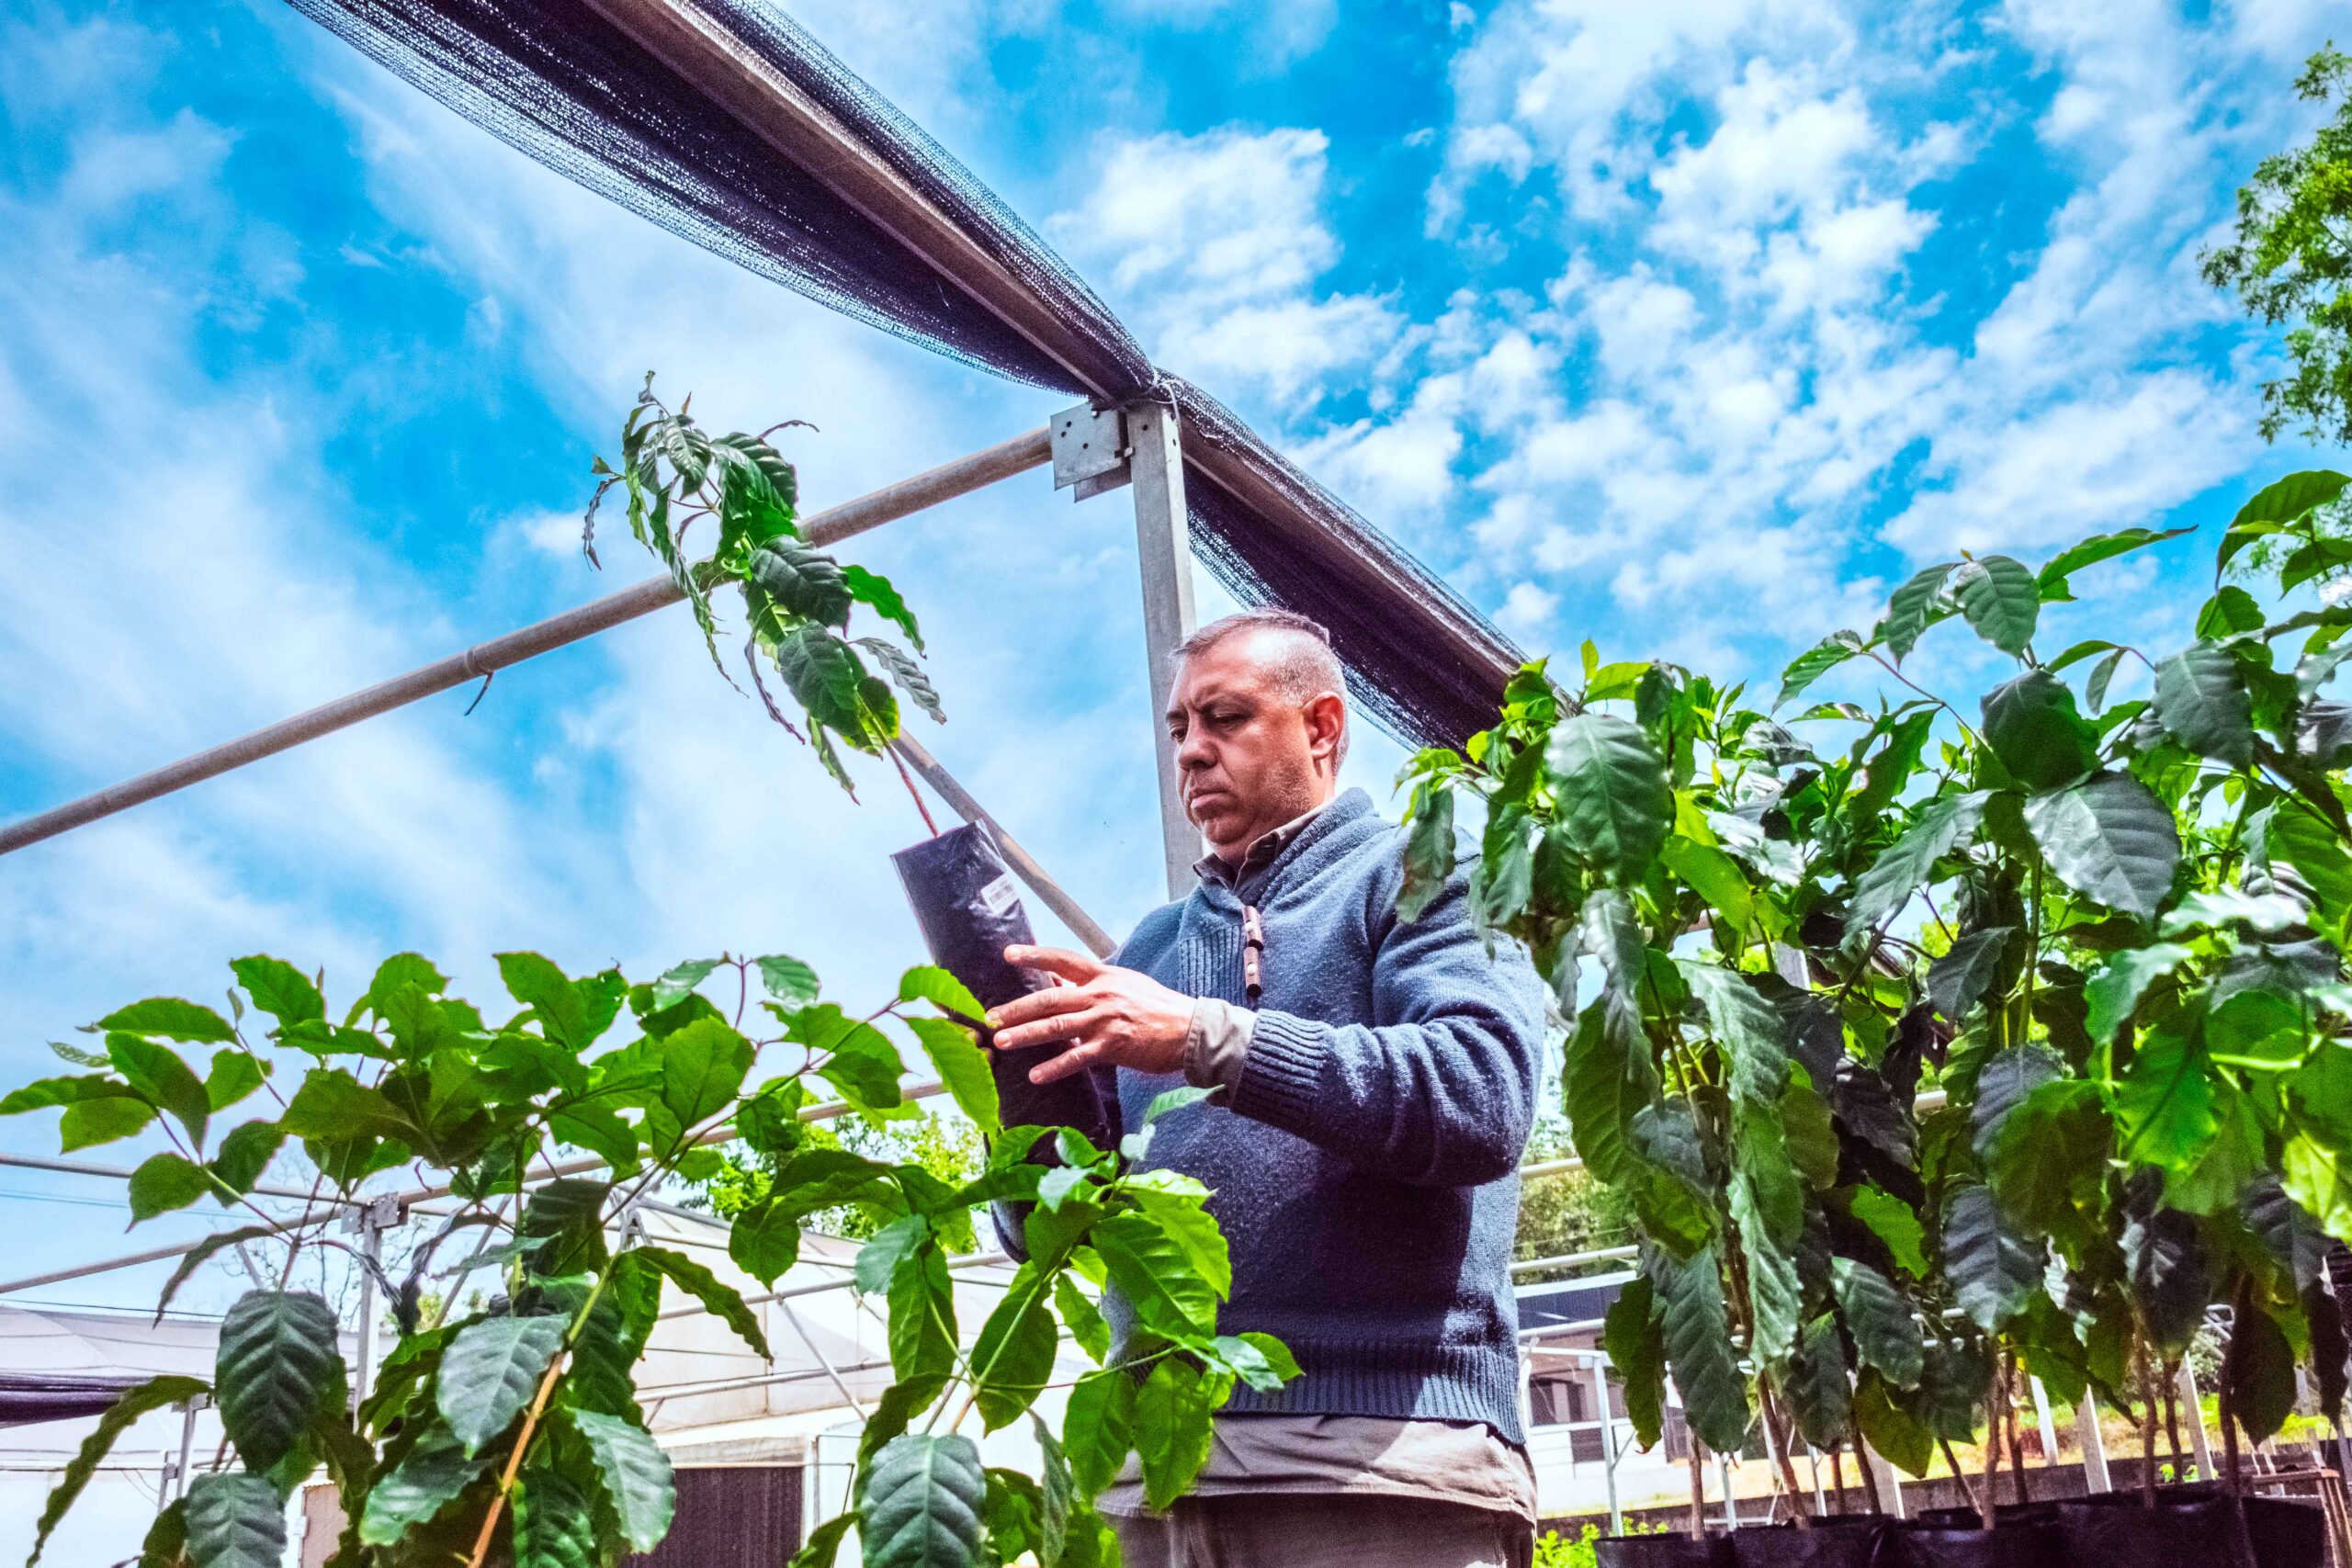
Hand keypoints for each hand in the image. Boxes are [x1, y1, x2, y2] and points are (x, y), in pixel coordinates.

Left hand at [986, 946, 1193, 1083]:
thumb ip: (1089, 983)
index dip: (1035, 956)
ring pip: (1057, 1027)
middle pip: (1050, 999)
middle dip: (1017, 1008)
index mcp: (1102, 976)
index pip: (1062, 960)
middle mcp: (1100, 995)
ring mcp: (1105, 1021)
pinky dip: (1055, 1067)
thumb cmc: (1155, 1006)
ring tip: (1002, 1041)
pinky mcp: (1113, 1047)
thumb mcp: (1123, 984)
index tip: (1008, 954)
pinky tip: (1036, 1074)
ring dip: (1026, 1034)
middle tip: (991, 1017)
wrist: (1189, 1029)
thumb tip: (1055, 981)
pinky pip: (1077, 1058)